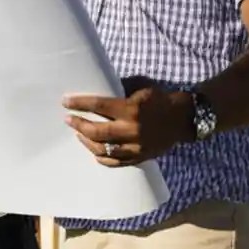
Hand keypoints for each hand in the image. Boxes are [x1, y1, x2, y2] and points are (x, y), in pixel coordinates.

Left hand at [62, 77, 192, 166]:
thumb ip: (119, 88)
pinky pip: (115, 162)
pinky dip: (101, 157)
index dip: (79, 104)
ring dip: (87, 141)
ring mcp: (136, 147)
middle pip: (97, 131)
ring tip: (78, 133)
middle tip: (68, 119)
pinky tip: (93, 150)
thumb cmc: (159, 98)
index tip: (65, 102)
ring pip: (103, 150)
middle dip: (79, 124)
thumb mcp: (141, 86)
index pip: (99, 106)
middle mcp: (132, 130)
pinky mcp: (139, 158)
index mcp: (132, 109)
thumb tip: (96, 89)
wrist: (183, 119)